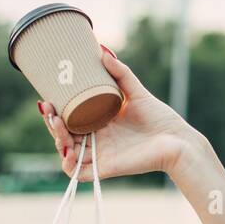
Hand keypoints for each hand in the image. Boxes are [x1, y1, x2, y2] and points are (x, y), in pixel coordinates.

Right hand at [39, 45, 197, 181]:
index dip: (55, 112)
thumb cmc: (161, 119)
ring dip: (57, 140)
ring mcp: (100, 155)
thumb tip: (103, 50)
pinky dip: (68, 165)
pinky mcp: (106, 169)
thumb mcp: (137, 92)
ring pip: (67, 152)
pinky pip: (78, 173)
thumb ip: (121, 73)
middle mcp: (97, 140)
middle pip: (64, 135)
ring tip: (58, 123)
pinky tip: (68, 151)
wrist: (178, 140)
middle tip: (48, 109)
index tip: (46, 99)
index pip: (70, 119)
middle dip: (51, 124)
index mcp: (100, 124)